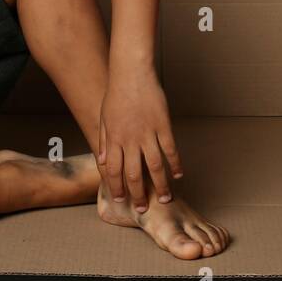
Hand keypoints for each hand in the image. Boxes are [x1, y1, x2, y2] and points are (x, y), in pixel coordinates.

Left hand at [97, 69, 183, 212]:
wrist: (131, 73)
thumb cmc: (116, 94)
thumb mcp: (104, 118)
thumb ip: (104, 141)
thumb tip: (103, 162)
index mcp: (114, 139)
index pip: (114, 170)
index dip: (117, 186)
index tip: (121, 199)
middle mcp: (131, 140)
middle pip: (135, 173)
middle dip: (138, 193)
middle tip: (143, 207)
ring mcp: (148, 133)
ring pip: (155, 166)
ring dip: (160, 184)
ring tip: (164, 198)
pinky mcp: (163, 125)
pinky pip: (170, 149)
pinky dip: (175, 164)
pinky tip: (178, 174)